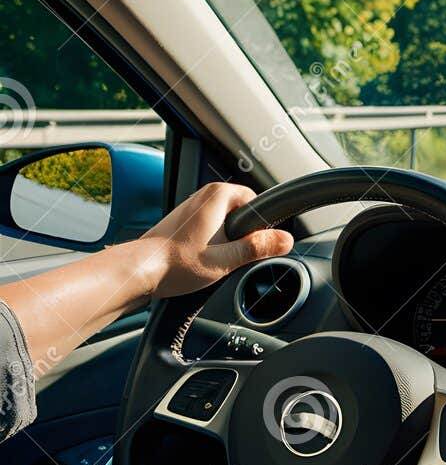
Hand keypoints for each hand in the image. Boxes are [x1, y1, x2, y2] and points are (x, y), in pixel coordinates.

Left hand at [137, 183, 293, 298]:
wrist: (141, 270)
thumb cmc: (175, 264)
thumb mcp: (225, 260)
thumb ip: (258, 247)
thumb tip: (285, 240)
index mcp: (218, 195)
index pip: (257, 203)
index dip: (260, 228)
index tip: (254, 247)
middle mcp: (204, 195)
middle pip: (242, 213)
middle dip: (242, 236)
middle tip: (230, 258)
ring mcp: (193, 207)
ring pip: (226, 222)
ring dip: (226, 242)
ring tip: (213, 261)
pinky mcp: (185, 220)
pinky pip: (211, 227)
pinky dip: (212, 243)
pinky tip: (202, 260)